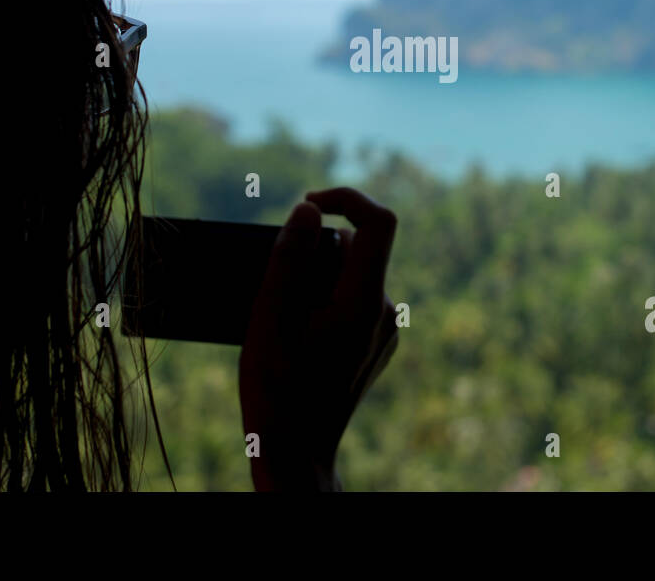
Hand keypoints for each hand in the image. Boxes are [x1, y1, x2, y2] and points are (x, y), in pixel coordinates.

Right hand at [239, 187, 398, 490]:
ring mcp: (385, 332)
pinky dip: (324, 303)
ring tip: (281, 319)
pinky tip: (296, 337)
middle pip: (356, 250)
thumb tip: (307, 210)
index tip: (307, 204)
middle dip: (315, 251)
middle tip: (274, 286)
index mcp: (364, 301)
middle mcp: (386, 312)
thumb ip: (289, 257)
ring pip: (351, 278)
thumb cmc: (276, 388)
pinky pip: (353, 304)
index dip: (344, 199)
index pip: (377, 222)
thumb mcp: (269, 316)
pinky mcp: (376, 346)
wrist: (297, 454)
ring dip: (316, 280)